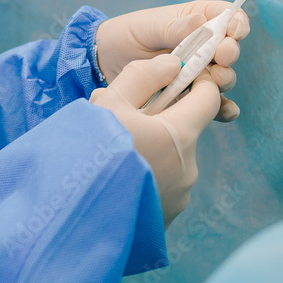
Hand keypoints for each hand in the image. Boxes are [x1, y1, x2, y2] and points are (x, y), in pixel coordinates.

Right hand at [90, 53, 221, 225]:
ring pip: (170, 160)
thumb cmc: (90, 153)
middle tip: (119, 124)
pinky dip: (144, 178)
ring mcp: (178, 197)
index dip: (195, 83)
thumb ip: (143, 76)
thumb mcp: (109, 103)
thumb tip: (172, 64)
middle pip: (182, 131)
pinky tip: (114, 181)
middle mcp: (187, 168)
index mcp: (180, 136)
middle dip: (158, 121)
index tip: (173, 80)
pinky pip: (160, 186)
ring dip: (149, 152)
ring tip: (110, 158)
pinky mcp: (165, 218)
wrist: (73, 217)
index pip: (209, 99)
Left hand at [95, 0, 248, 122]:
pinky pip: (211, 104)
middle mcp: (202, 47)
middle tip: (222, 56)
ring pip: (222, 77)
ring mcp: (198, 72)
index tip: (233, 32)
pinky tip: (225, 112)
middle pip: (229, 50)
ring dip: (224, 79)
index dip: (236, 23)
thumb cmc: (126, 34)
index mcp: (197, 21)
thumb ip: (174, 28)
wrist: (104, 62)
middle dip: (229, 53)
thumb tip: (200, 24)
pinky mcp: (190, 96)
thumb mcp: (148, 27)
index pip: (227, 17)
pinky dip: (221, 109)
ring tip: (214, 80)